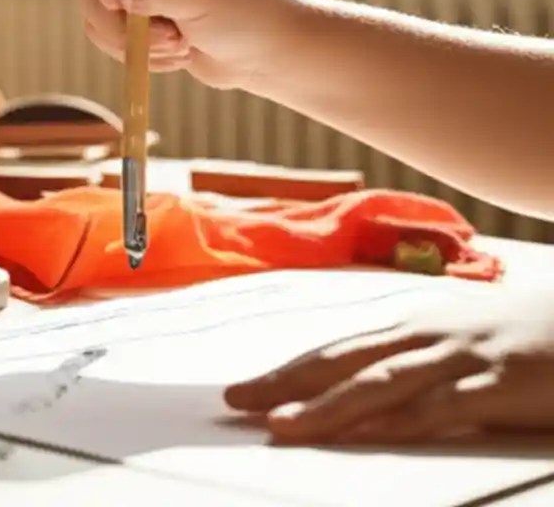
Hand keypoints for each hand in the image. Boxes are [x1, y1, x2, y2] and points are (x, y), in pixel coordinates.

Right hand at [77, 0, 305, 90]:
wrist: (272, 54)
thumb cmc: (249, 13)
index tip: (114, 0)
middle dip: (120, 19)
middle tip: (164, 37)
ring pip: (98, 14)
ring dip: (131, 41)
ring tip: (178, 46)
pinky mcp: (142, 20)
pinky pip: (111, 38)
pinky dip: (136, 54)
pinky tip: (178, 55)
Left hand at [224, 287, 553, 443]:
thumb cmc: (533, 335)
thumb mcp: (465, 339)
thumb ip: (418, 359)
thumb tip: (363, 390)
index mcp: (418, 324)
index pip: (338, 349)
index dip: (288, 369)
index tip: (243, 389)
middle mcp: (430, 334)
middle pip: (343, 361)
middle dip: (284, 382)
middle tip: (233, 401)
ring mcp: (465, 357)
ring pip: (381, 383)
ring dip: (327, 405)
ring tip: (281, 424)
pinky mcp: (501, 383)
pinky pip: (443, 407)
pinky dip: (399, 420)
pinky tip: (365, 432)